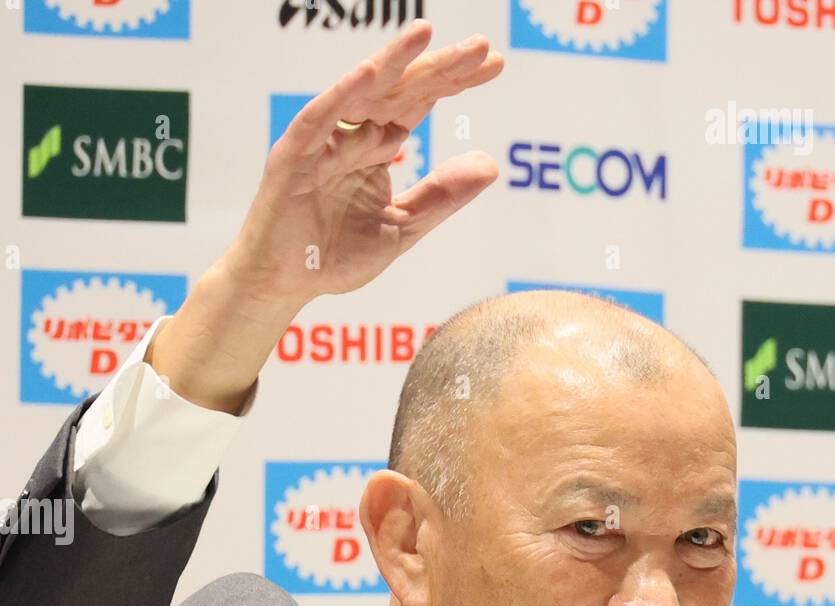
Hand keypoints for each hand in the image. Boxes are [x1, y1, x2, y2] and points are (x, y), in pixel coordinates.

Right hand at [150, 20, 503, 412]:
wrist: (283, 285)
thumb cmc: (333, 256)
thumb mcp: (401, 228)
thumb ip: (441, 197)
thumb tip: (491, 164)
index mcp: (376, 146)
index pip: (422, 102)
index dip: (456, 81)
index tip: (495, 65)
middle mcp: (351, 133)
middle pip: (401, 90)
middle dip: (440, 67)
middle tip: (483, 47)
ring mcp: (322, 140)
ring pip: (363, 92)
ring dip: (394, 62)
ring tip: (427, 35)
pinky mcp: (293, 154)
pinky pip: (320, 118)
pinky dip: (344, 94)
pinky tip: (373, 72)